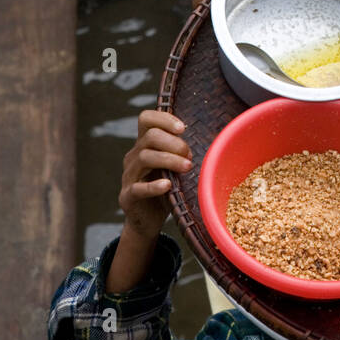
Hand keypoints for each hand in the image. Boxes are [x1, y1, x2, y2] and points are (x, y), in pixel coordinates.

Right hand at [118, 110, 191, 243]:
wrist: (148, 221)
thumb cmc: (166, 190)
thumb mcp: (174, 168)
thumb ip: (182, 154)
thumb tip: (211, 142)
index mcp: (144, 145)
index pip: (146, 119)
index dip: (164, 118)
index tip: (183, 128)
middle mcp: (133, 157)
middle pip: (149, 136)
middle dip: (173, 142)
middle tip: (190, 155)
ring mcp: (128, 176)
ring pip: (144, 157)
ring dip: (169, 160)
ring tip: (187, 167)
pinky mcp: (128, 196)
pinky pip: (138, 188)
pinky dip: (154, 186)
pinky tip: (167, 185)